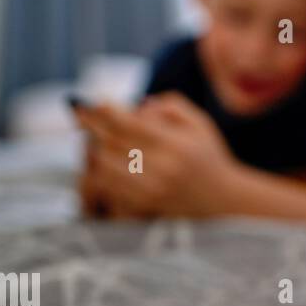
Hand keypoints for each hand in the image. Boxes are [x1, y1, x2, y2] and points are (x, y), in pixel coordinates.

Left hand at [72, 92, 238, 217]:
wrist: (223, 200)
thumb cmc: (209, 157)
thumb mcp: (201, 124)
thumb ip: (172, 105)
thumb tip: (139, 103)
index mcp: (177, 144)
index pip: (131, 124)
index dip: (107, 111)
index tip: (93, 100)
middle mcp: (163, 168)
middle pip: (112, 142)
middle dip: (93, 126)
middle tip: (81, 115)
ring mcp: (151, 189)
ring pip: (104, 164)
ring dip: (95, 148)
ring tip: (94, 139)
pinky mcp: (143, 204)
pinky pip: (107, 185)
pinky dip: (99, 170)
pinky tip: (102, 161)